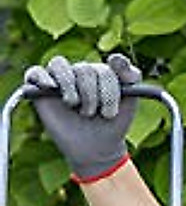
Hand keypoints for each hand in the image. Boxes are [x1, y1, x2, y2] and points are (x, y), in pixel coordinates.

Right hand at [24, 53, 140, 181]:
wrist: (97, 148)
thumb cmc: (113, 124)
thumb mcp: (129, 103)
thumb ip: (130, 78)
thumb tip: (116, 56)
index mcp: (100, 73)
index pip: (105, 67)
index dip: (110, 81)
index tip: (117, 89)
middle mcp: (79, 73)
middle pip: (84, 69)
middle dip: (95, 95)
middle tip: (101, 114)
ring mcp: (60, 80)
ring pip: (59, 64)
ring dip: (71, 87)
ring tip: (79, 108)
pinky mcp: (40, 90)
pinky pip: (35, 72)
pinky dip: (42, 77)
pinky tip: (51, 87)